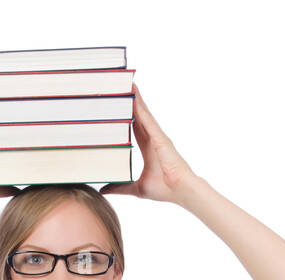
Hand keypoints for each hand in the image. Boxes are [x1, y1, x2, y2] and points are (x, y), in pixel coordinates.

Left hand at [101, 85, 199, 202]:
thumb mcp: (135, 188)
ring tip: (125, 83)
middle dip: (129, 101)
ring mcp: (157, 136)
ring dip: (134, 98)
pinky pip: (146, 118)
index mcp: (148, 148)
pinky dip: (139, 106)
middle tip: (119, 87)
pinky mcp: (159, 137)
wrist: (180, 191)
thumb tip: (103, 190)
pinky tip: (132, 95)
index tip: (117, 105)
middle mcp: (152, 138)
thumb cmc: (165, 189)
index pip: (133, 127)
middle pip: (137, 115)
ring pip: (142, 112)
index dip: (125, 116)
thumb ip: (120, 187)